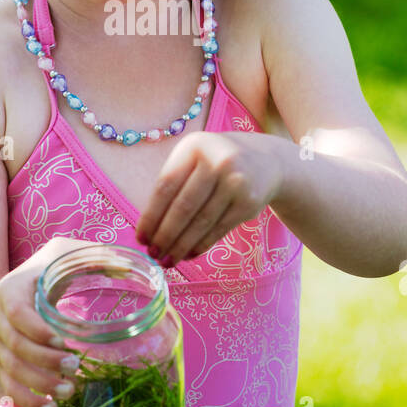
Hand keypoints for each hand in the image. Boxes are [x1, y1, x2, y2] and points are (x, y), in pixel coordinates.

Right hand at [0, 236, 120, 406]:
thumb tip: (129, 264)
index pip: (17, 313)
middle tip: (76, 366)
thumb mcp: (59, 256)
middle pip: (15, 347)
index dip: (37, 330)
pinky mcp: (4, 367)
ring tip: (70, 390)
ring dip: (40, 385)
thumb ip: (90, 254)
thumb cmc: (42, 275)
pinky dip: (28, 402)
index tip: (63, 340)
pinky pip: (9, 389)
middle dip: (45, 361)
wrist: (2, 299)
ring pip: (12, 372)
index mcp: (11, 292)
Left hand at [134, 132, 284, 267]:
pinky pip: (219, 229)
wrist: (265, 161)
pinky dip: (201, 245)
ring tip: (168, 260)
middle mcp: (217, 160)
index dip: (151, 215)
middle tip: (153, 254)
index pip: (166, 186)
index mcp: (194, 146)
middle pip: (183, 207)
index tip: (140, 238)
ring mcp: (236, 181)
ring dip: (181, 246)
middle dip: (165, 235)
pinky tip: (188, 255)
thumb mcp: (195, 159)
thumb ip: (174, 184)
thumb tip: (149, 229)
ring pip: (201, 222)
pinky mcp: (249, 202)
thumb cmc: (216, 163)